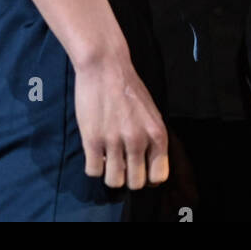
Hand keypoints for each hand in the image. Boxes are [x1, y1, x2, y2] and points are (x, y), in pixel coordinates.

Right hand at [73, 52, 168, 191]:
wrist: (105, 66)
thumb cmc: (128, 88)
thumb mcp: (151, 113)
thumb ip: (152, 139)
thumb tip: (147, 166)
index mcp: (157, 134)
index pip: (158, 177)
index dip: (147, 175)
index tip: (138, 167)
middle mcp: (138, 141)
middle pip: (136, 183)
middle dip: (128, 177)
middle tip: (120, 163)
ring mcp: (114, 141)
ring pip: (114, 182)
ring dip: (109, 174)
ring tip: (107, 159)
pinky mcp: (92, 140)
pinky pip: (93, 172)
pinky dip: (93, 166)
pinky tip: (94, 153)